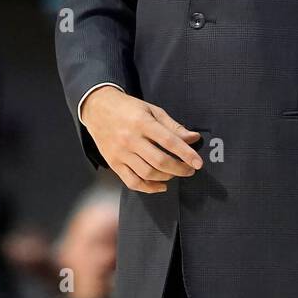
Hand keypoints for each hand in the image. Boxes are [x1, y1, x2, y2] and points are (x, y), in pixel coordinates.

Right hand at [81, 86, 202, 192]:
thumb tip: (193, 138)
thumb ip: (173, 126)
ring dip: (166, 177)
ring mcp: (121, 153)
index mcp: (142, 122)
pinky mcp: (114, 163)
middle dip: (179, 168)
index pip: (169, 141)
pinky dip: (148, 188)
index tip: (199, 163)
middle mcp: (131, 139)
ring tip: (175, 173)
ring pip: (147, 173)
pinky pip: (132, 182)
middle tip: (190, 170)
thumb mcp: (152, 110)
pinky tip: (161, 185)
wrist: (98, 109)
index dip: (186, 153)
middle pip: (159, 161)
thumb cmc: (129, 108)